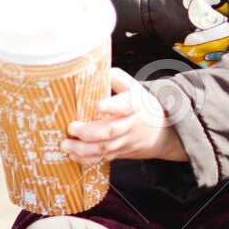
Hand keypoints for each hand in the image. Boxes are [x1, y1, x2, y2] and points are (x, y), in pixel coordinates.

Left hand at [62, 68, 187, 164]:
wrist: (163, 133)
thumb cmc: (143, 107)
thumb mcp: (135, 89)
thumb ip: (116, 79)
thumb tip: (94, 69)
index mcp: (135, 105)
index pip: (126, 105)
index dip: (112, 106)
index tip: (98, 105)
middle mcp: (129, 125)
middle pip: (110, 131)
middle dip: (88, 132)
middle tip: (71, 127)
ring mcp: (125, 141)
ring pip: (105, 148)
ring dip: (83, 149)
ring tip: (65, 145)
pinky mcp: (120, 153)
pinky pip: (103, 158)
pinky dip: (87, 159)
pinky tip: (73, 155)